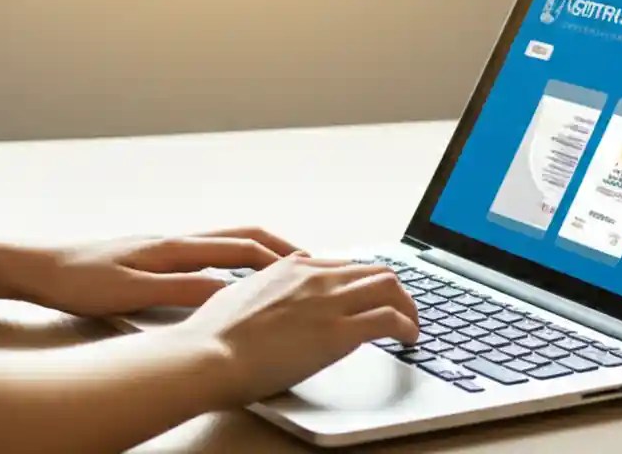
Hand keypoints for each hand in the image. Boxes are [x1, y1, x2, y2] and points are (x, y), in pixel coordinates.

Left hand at [26, 227, 299, 315]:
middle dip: (278, 246)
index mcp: (173, 248)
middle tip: (312, 261)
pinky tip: (231, 275)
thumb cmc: (78, 281)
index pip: (240, 249)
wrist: (38, 267)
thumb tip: (227, 290)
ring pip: (223, 242)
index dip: (279, 259)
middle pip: (239, 236)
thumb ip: (180, 290)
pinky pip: (206, 252)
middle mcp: (173, 240)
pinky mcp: (151, 255)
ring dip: (257, 251)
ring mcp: (162, 246)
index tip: (310, 270)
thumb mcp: (131, 292)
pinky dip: (231, 260)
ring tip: (283, 267)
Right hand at [177, 254, 418, 404]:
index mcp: (289, 269)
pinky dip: (407, 327)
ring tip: (411, 325)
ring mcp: (328, 302)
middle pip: (372, 269)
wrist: (209, 355)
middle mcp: (314, 278)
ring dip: (408, 306)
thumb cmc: (213, 335)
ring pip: (389, 286)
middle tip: (400, 311)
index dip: (361, 283)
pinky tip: (409, 340)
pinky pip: (389, 319)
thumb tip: (264, 294)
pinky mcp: (339, 332)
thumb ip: (260, 291)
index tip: (366, 298)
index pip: (341, 265)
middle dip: (393, 290)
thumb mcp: (236, 295)